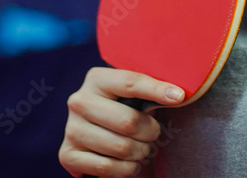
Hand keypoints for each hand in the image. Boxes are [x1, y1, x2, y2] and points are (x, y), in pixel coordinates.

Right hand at [59, 66, 184, 176]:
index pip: (131, 82)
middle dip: (150, 132)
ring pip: (121, 147)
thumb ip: (149, 92)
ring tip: (141, 148)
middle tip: (153, 133)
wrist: (93, 132)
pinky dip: (126, 169)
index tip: (179, 97)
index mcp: (96, 79)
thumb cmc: (121, 109)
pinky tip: (129, 162)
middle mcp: (79, 101)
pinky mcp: (67, 154)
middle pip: (129, 121)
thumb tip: (178, 95)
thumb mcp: (131, 95)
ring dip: (140, 152)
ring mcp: (72, 128)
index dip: (157, 90)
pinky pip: (108, 168)